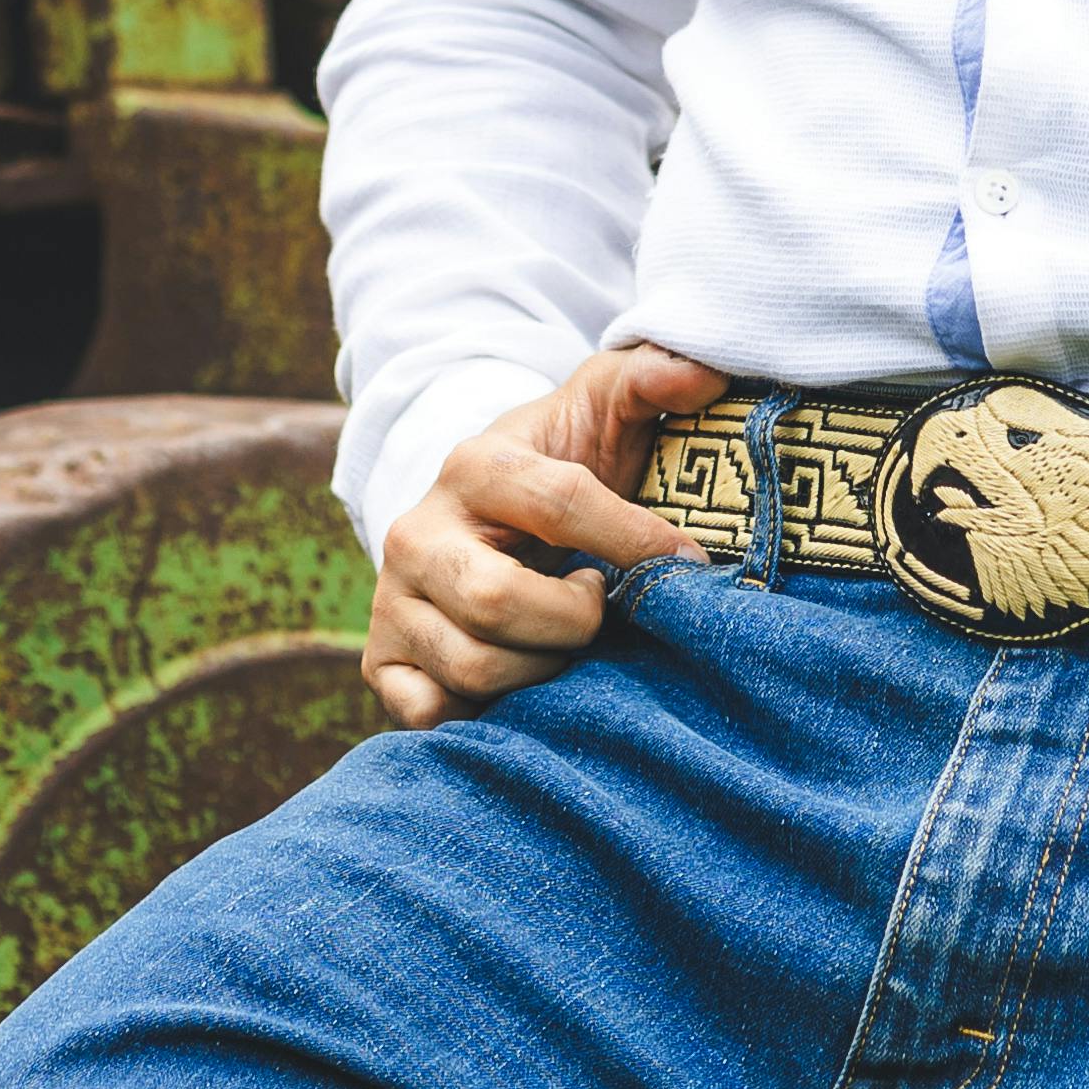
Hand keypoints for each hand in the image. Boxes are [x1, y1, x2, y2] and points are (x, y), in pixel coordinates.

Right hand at [363, 345, 721, 729]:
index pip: (560, 505)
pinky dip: (489, 712)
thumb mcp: (603, 406)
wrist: (485, 515)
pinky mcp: (384, 662)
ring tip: (566, 637)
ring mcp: (392, 602)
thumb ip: (652, 376)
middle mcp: (415, 534)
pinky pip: (434, 713)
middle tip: (599, 601)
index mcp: (474, 466)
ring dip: (543, 668)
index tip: (686, 563)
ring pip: (473, 668)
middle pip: (497, 601)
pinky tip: (524, 677)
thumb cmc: (563, 464)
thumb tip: (703, 375)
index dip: (634, 540)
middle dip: (575, 619)